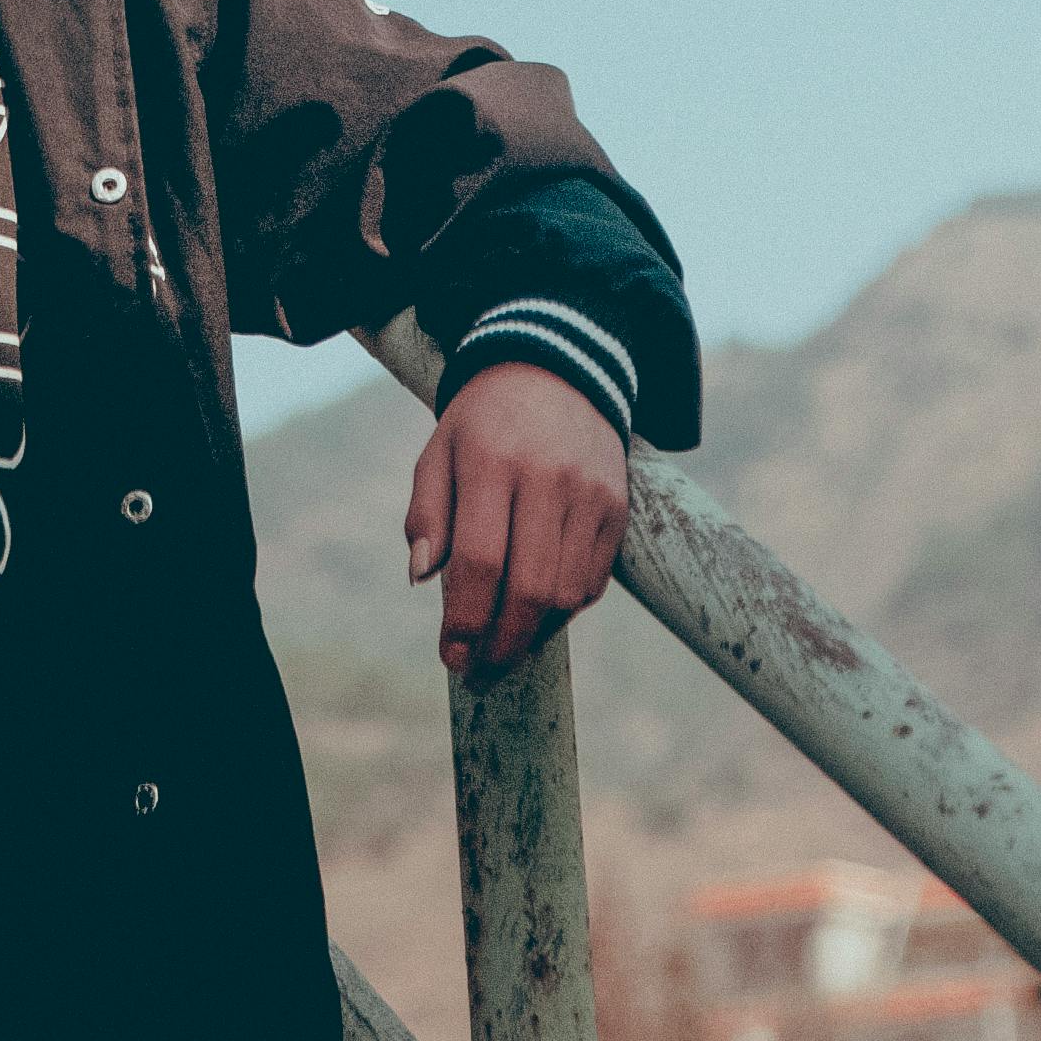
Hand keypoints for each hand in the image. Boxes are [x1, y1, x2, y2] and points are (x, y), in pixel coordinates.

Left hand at [405, 366, 628, 683]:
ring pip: (566, 594)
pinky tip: (538, 609)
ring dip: (534, 632)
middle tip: (479, 668)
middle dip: (502, 643)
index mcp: (491, 463)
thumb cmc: (483, 422)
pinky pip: (593, 581)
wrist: (557, 372)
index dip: (465, 620)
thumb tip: (423, 577)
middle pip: (531, 589)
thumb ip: (426, 514)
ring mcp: (590, 494)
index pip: (479, 561)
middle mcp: (547, 479)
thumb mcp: (438, 452)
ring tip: (505, 642)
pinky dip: (564, 608)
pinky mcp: (617, 507)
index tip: (451, 655)